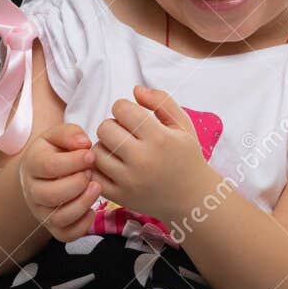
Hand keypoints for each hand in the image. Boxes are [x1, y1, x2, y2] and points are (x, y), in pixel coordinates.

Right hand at [18, 123, 100, 241]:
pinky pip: (66, 235)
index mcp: (32, 165)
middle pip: (52, 194)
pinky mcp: (53, 227)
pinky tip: (91, 209)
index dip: (73, 162)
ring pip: (59, 217)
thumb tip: (83, 144)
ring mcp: (42, 212)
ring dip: (83, 203)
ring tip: (96, 188)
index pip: (49, 166)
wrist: (42, 173)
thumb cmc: (53, 152)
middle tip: (91, 173)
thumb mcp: (57, 136)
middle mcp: (32, 191)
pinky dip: (82, 225)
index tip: (91, 155)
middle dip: (78, 183)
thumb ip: (69, 134)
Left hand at [90, 86, 215, 220]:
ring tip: (119, 150)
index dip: (124, 108)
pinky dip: (99, 168)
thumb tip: (135, 90)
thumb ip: (161, 101)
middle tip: (125, 134)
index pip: (122, 109)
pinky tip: (113, 166)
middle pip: (105, 129)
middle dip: (113, 126)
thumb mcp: (183, 125)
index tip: (132, 117)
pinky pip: (94, 176)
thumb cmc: (187, 157)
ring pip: (96, 152)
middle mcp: (142, 160)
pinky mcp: (120, 197)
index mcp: (159, 138)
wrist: (193, 199)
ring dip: (105, 147)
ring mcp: (129, 181)